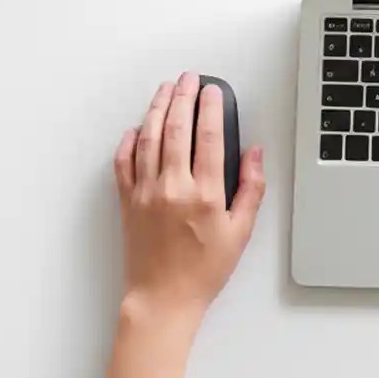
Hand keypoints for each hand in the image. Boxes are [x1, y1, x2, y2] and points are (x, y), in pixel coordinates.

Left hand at [106, 71, 265, 377]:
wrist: (162, 298)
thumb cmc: (204, 270)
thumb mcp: (241, 231)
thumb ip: (250, 188)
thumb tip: (254, 154)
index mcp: (204, 193)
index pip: (208, 136)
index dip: (211, 108)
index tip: (214, 91)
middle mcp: (172, 187)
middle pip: (176, 129)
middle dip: (183, 97)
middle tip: (189, 79)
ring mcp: (145, 192)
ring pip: (149, 138)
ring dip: (157, 109)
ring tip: (165, 90)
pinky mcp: (127, 202)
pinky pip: (124, 163)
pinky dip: (129, 141)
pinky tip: (137, 128)